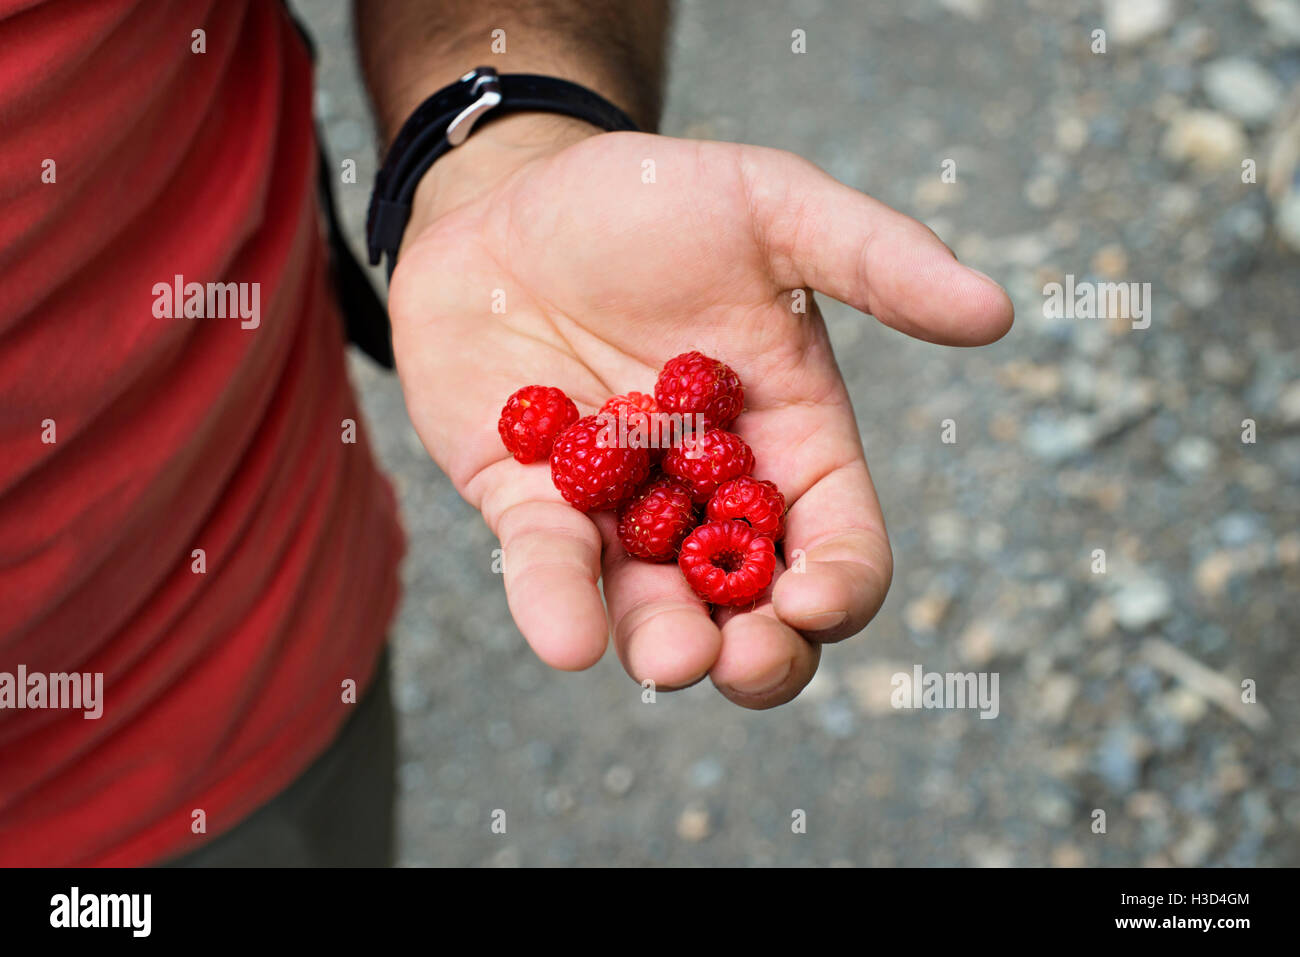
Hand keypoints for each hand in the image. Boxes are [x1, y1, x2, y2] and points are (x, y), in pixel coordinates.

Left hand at [386, 115, 1011, 708]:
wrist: (515, 195)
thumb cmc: (656, 201)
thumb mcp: (774, 209)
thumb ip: (877, 258)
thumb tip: (995, 311)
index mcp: (790, 442)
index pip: (838, 542)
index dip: (840, 583)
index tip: (814, 596)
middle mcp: (709, 497)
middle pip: (755, 610)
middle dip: (762, 652)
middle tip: (748, 658)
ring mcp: (617, 512)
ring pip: (654, 612)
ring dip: (668, 647)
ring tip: (672, 659)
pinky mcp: (529, 507)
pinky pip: (549, 568)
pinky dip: (557, 605)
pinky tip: (570, 636)